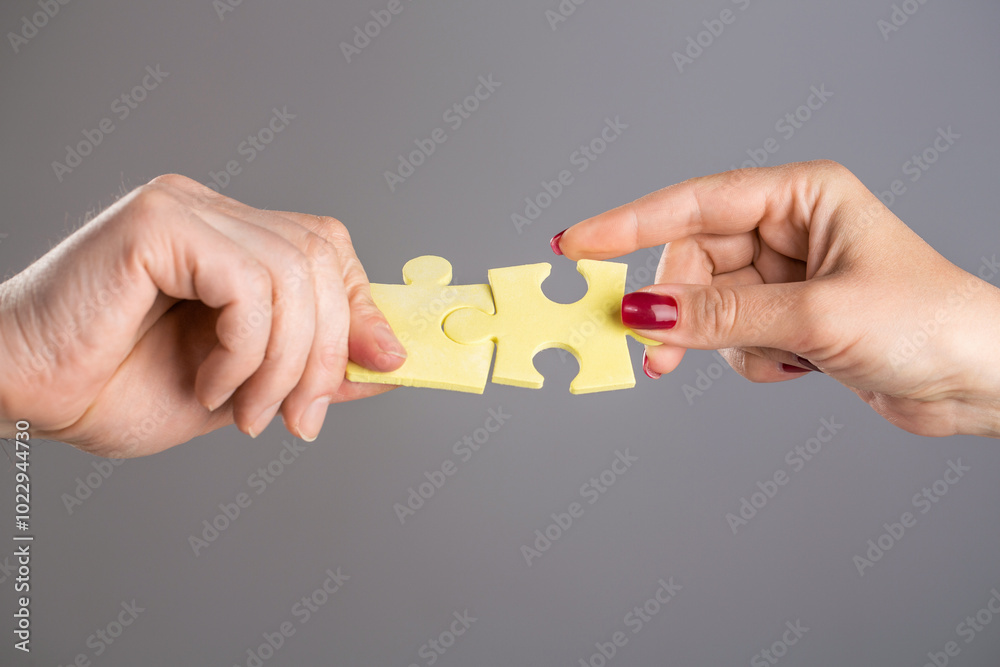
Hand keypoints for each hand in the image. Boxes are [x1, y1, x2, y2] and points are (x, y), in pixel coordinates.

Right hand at [0, 175, 406, 455]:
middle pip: (322, 258)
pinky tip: (212, 382)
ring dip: (286, 364)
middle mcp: (210, 212)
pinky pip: (249, 284)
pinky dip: (246, 350)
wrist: (21, 395)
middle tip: (301, 417)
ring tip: (250, 414)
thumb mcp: (245, 387)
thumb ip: (314, 366)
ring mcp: (184, 208)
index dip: (361, 307)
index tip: (384, 366)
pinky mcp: (159, 222)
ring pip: (294, 275)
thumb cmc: (112, 388)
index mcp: (229, 239)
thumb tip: (391, 362)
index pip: (326, 249)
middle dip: (328, 352)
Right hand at [553, 161, 999, 437]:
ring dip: (712, 339)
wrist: (980, 381)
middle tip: (647, 346)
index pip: (694, 203)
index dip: (628, 225)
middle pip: (693, 260)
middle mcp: (789, 229)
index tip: (576, 245)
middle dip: (673, 305)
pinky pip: (729, 334)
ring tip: (744, 360)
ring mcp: (786, 275)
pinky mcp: (787, 318)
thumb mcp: (814, 314)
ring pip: (706, 302)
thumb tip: (645, 311)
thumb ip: (720, 314)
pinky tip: (790, 367)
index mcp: (802, 196)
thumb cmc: (928, 322)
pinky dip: (745, 358)